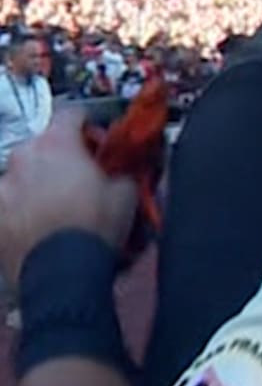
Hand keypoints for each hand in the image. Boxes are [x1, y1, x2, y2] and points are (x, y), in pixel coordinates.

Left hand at [0, 107, 137, 282]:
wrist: (61, 272)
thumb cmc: (92, 227)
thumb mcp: (126, 194)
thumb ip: (122, 171)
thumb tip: (123, 169)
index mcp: (57, 144)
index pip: (71, 113)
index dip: (88, 124)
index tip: (96, 137)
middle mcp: (24, 156)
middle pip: (44, 143)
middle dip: (61, 156)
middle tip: (80, 176)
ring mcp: (3, 185)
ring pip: (23, 173)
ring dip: (37, 181)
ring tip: (56, 204)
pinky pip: (8, 201)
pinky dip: (20, 208)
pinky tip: (38, 222)